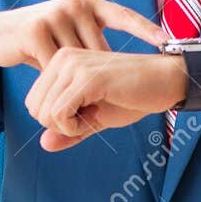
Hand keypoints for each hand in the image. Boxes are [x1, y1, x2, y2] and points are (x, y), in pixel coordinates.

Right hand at [0, 0, 167, 86]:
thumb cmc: (39, 43)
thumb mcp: (69, 42)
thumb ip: (93, 54)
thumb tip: (127, 72)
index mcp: (90, 5)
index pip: (124, 17)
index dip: (147, 30)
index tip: (170, 43)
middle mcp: (75, 5)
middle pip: (98, 51)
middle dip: (97, 78)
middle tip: (96, 102)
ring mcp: (55, 15)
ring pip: (77, 63)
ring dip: (74, 85)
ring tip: (72, 100)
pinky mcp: (36, 31)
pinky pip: (55, 67)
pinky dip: (55, 83)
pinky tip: (50, 88)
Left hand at [24, 49, 184, 151]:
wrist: (166, 81)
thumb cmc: (132, 97)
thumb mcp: (94, 117)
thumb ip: (68, 130)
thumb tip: (43, 144)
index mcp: (61, 61)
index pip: (34, 102)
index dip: (55, 120)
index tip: (84, 113)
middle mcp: (62, 58)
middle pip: (35, 108)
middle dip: (59, 125)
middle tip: (89, 116)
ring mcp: (73, 65)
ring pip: (45, 113)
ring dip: (69, 126)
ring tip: (95, 113)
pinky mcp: (86, 78)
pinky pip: (60, 114)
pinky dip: (74, 127)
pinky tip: (96, 115)